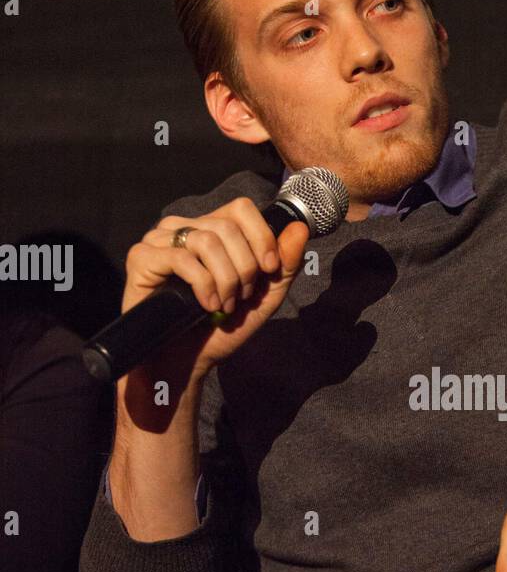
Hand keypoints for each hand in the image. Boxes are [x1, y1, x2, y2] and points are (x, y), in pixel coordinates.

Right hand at [120, 198, 309, 390]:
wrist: (186, 362)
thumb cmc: (220, 329)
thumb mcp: (263, 297)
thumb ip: (284, 264)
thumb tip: (300, 228)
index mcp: (210, 229)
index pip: (240, 208)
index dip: (261, 237)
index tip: (267, 270)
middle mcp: (183, 228)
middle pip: (226, 226)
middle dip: (244, 267)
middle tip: (239, 298)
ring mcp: (159, 240)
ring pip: (206, 240)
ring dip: (225, 280)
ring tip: (222, 306)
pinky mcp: (141, 257)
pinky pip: (181, 258)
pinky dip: (203, 285)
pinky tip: (205, 306)